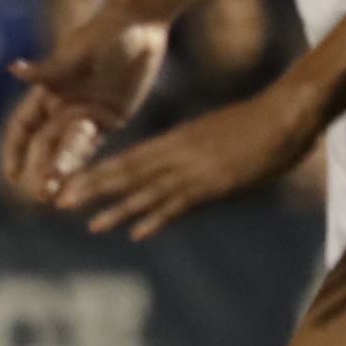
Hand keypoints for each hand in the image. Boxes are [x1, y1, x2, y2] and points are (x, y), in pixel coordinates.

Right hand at [0, 10, 169, 204]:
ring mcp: (86, 112)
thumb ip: (50, 70)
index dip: (15, 150)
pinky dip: (83, 164)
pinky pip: (93, 146)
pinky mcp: (110, 117)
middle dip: (39, 169)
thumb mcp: (78, 52)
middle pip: (44, 144)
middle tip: (40, 194)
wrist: (140, 23)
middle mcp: (62, 103)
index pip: (23, 126)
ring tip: (53, 197)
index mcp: (48, 88)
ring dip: (59, 172)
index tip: (11, 175)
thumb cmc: (105, 31)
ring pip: (66, 149)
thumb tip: (13, 69)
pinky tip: (78, 184)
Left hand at [53, 83, 323, 240]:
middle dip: (93, 189)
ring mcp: (196, 170)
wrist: (286, 113)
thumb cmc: (257, 120)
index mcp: (176, 139)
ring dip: (118, 209)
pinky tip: (137, 231)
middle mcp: (178, 154)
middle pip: (127, 173)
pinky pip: (181, 203)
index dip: (98, 172)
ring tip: (91, 225)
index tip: (70, 183)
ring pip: (147, 190)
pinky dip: (158, 217)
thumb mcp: (215, 133)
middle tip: (59, 202)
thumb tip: (178, 167)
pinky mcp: (216, 183)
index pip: (129, 159)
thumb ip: (193, 151)